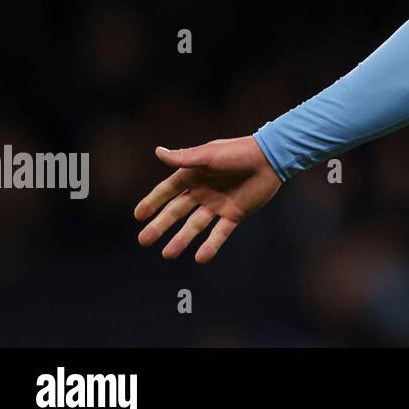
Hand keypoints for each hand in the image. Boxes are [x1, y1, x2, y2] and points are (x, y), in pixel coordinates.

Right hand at [134, 136, 281, 262]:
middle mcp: (202, 191)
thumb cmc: (238, 152)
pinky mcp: (234, 214)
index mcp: (194, 175)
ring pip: (195, 225)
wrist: (270, 158)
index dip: (153, 202)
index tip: (138, 216)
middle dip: (160, 225)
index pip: (167, 191)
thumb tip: (158, 152)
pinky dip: (211, 245)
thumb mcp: (209, 154)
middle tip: (144, 241)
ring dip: (181, 239)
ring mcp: (217, 204)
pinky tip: (200, 257)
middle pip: (177, 212)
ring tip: (168, 254)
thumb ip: (185, 157)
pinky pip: (220, 232)